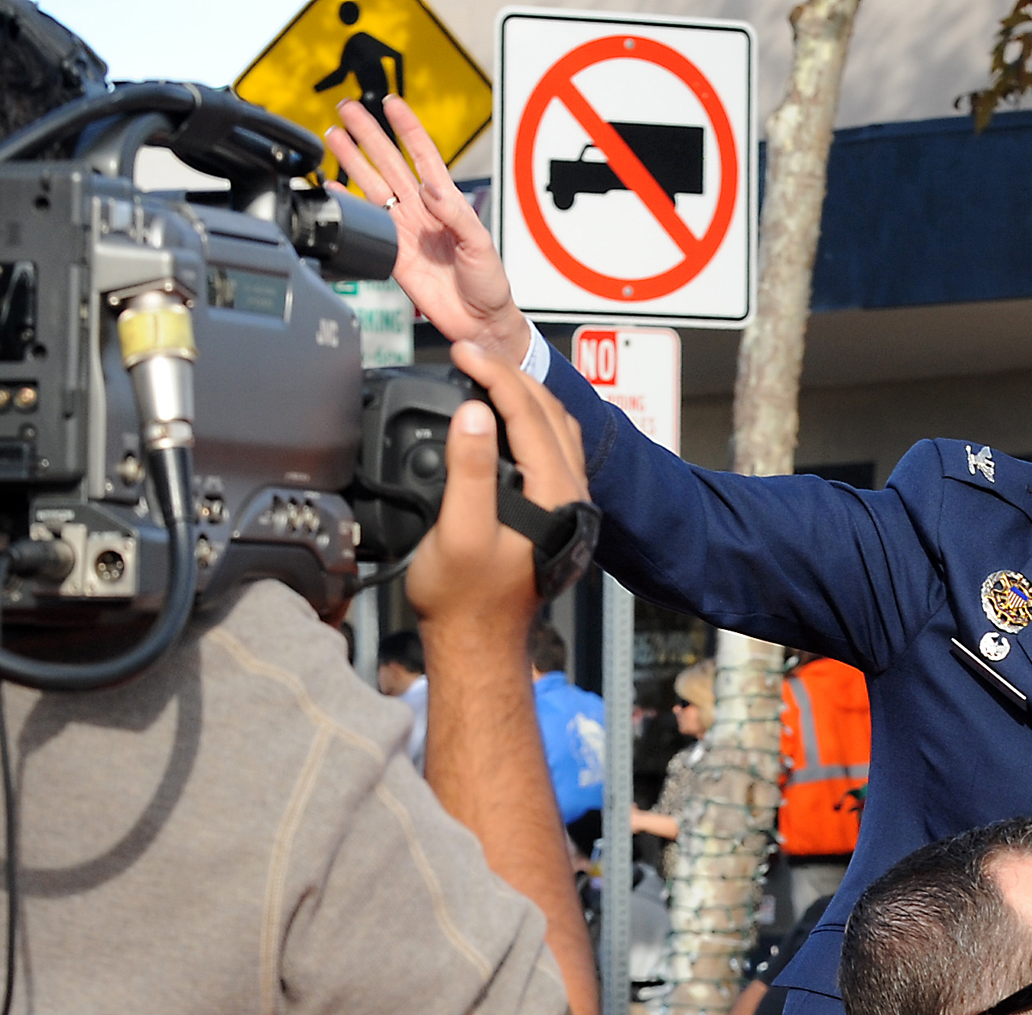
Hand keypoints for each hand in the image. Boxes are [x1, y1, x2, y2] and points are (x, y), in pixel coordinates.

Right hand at [325, 97, 529, 364]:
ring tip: (333, 137)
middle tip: (347, 109)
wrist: (479, 321)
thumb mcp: (481, 245)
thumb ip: (457, 216)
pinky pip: (366, 224)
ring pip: (372, 186)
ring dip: (352, 161)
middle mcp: (422, 211)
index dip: (408, 129)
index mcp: (447, 203)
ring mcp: (405, 230)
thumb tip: (431, 190)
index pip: (423, 155)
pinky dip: (347, 206)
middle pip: (389, 163)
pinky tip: (332, 188)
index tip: (391, 104)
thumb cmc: (490, 284)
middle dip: (369, 134)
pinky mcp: (392, 254)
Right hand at [406, 341, 587, 646]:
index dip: (494, 374)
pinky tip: (503, 419)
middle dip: (508, 375)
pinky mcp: (556, 512)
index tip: (460, 353)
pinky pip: (550, 449)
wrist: (479, 643)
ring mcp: (568, 504)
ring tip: (484, 375)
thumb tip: (474, 414)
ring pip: (555, 429)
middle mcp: (572, 495)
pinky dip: (528, 422)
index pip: (530, 412)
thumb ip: (469, 470)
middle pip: (548, 413)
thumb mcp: (459, 532)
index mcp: (555, 494)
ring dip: (522, 395)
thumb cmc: (465, 599)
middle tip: (467, 355)